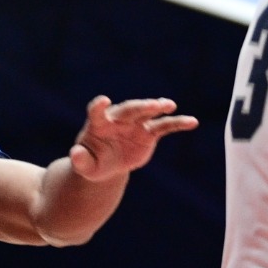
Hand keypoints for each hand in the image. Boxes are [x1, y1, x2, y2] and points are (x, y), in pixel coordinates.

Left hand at [65, 96, 197, 182]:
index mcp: (99, 124)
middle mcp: (118, 119)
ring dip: (158, 108)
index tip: (102, 101)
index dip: (99, 106)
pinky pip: (165, 126)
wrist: (108, 165)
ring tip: (169, 105)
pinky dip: (177, 123)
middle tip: (152, 105)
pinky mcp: (149, 132)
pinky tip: (192, 122)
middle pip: (128, 110)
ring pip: (148, 113)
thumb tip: (75, 153)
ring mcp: (135, 124)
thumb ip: (80, 160)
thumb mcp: (85, 166)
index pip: (97, 111)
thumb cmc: (93, 163)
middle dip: (139, 107)